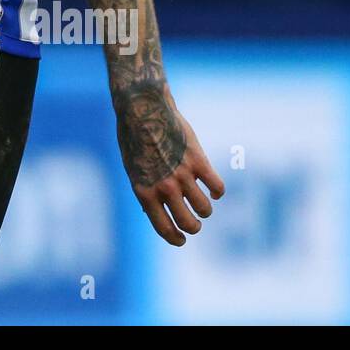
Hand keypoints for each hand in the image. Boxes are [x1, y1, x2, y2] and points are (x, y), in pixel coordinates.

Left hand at [115, 86, 224, 245]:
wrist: (143, 109)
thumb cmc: (134, 138)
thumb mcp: (132, 168)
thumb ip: (145, 190)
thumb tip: (152, 213)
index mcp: (144, 192)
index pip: (165, 228)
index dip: (176, 239)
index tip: (181, 240)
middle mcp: (165, 187)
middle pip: (189, 223)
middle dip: (193, 227)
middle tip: (194, 224)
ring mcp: (183, 175)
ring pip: (205, 208)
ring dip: (205, 210)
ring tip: (201, 203)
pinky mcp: (199, 161)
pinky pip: (217, 187)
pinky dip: (218, 191)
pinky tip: (213, 189)